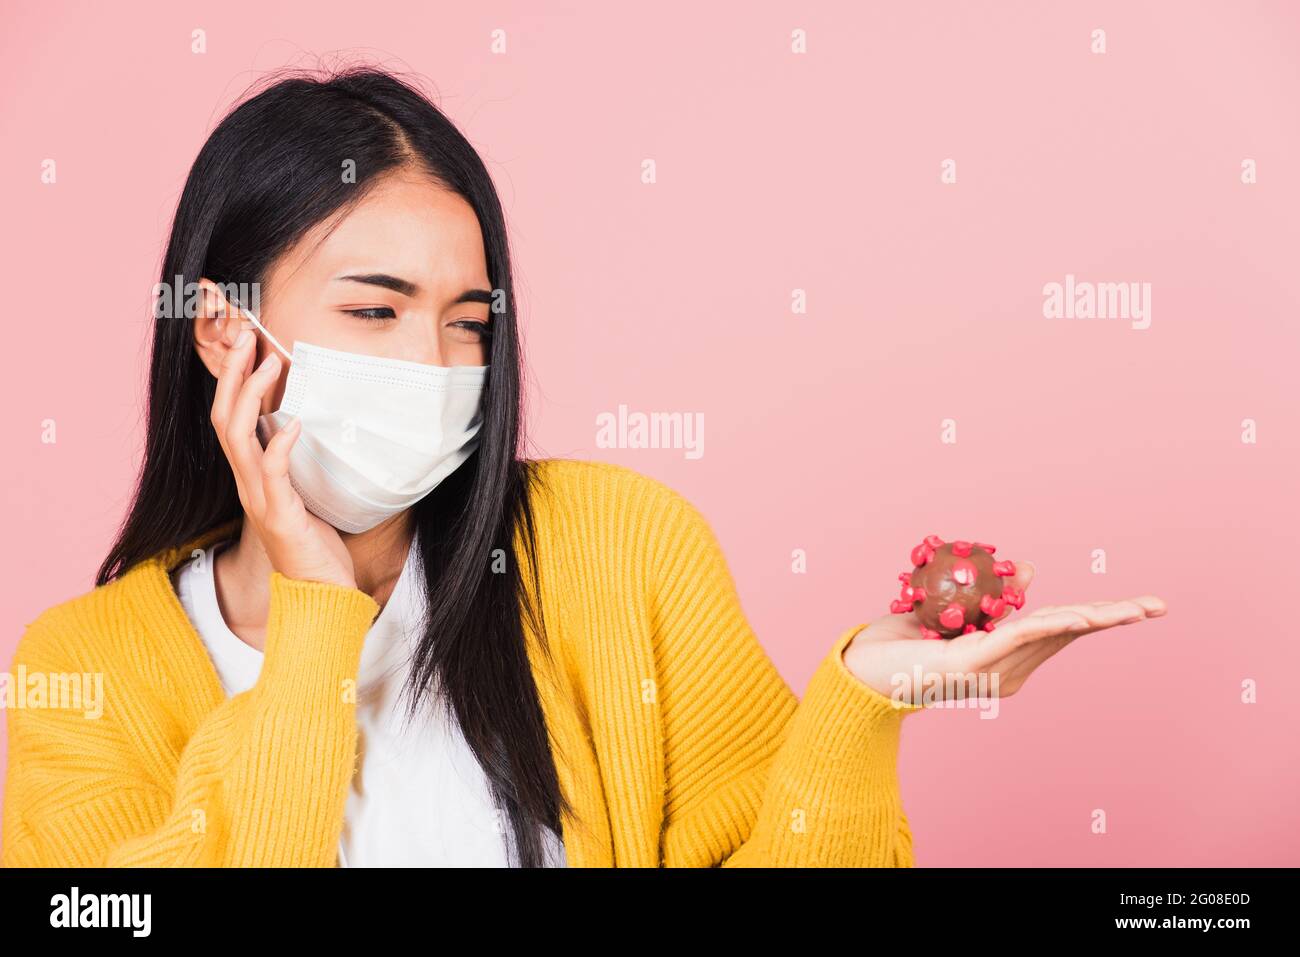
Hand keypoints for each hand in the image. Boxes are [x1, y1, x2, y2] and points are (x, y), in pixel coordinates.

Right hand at [211, 328, 356, 588]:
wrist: (320, 594)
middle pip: (223, 418)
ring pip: (237, 438)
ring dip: (252, 398)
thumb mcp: (304, 493)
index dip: (234, 380)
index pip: (229, 418)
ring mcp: (259, 499)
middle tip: (248, 336)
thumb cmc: (316, 543)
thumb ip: (297, 462)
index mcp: (251, 475)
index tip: (249, 343)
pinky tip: (292, 425)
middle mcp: (247, 483)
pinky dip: (278, 445)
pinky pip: (271, 473)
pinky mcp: (279, 515)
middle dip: (234, 375)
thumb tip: (303, 423)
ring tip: (271, 365)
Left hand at [842, 559, 1166, 704]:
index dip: (1102, 615)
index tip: (1143, 606)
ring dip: (1092, 618)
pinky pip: (1017, 640)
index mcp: (1008, 659)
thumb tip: (1027, 568)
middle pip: (1068, 633)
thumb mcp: (955, 608)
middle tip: (1159, 605)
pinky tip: (1078, 618)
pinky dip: (1049, 626)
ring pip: (1050, 634)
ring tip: (1132, 610)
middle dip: (1114, 617)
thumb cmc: (904, 642)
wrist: (860, 672)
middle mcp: (1009, 672)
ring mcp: (993, 672)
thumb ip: (994, 593)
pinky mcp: (972, 667)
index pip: (1062, 630)